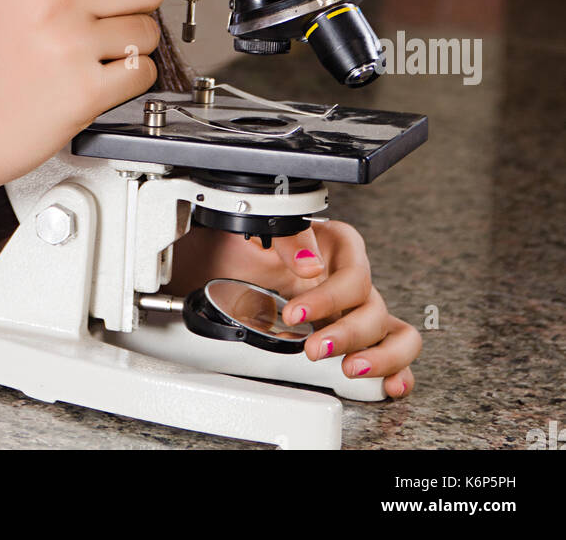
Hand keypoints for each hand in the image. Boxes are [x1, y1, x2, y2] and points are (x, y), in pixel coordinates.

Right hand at [0, 0, 164, 196]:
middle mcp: (56, 2)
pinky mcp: (86, 92)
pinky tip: (98, 77)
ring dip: (131, 45)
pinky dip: (129, 79)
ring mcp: (72, 46)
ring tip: (95, 52)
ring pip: (149, 31)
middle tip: (111, 15)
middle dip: (137, 2)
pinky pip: (144, 72)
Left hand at [165, 218, 420, 397]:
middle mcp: (350, 279)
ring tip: (351, 368)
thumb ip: (285, 237)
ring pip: (395, 332)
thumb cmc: (239, 250)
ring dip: (380, 355)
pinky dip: (398, 371)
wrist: (218, 272)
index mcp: (333, 246)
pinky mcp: (355, 340)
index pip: (354, 270)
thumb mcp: (253, 232)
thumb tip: (309, 262)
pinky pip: (393, 353)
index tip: (295, 313)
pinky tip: (389, 384)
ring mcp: (356, 311)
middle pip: (373, 307)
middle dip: (347, 333)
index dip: (330, 297)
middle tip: (313, 349)